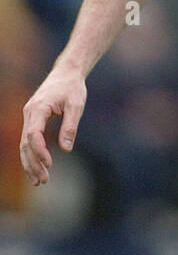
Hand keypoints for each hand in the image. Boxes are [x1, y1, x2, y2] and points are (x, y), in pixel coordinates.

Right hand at [20, 67, 86, 185]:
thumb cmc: (72, 88)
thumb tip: (66, 149)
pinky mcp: (32, 120)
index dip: (40, 151)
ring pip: (24, 144)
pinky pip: (28, 141)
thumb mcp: (76, 106)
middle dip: (33, 163)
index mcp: (39, 108)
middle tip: (43, 180)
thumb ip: (70, 127)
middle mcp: (29, 113)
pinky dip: (30, 156)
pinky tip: (36, 170)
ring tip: (39, 181)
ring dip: (30, 163)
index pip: (33, 133)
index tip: (49, 164)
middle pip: (26, 143)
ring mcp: (29, 117)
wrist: (66, 73)